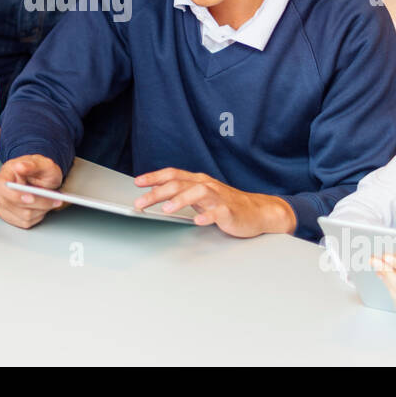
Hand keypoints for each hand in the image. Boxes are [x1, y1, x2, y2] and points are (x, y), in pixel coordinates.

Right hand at [0, 155, 63, 228]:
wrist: (46, 180)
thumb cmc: (42, 170)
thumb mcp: (44, 164)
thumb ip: (33, 164)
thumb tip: (20, 166)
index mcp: (6, 173)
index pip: (0, 186)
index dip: (13, 194)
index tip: (31, 197)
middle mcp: (3, 190)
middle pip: (13, 204)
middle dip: (37, 203)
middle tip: (54, 198)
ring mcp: (5, 204)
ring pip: (23, 216)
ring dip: (41, 210)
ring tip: (50, 200)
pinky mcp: (11, 216)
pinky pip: (25, 223)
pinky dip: (38, 216)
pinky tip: (42, 207)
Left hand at [133, 168, 294, 237]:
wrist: (258, 212)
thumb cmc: (226, 204)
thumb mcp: (200, 197)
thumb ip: (180, 193)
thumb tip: (155, 191)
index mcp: (198, 181)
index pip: (173, 174)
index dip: (154, 177)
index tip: (137, 182)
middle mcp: (207, 186)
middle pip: (180, 183)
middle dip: (158, 192)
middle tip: (140, 203)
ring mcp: (219, 198)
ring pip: (198, 192)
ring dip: (181, 199)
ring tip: (167, 209)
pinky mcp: (230, 211)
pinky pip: (218, 212)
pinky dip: (208, 217)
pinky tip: (198, 221)